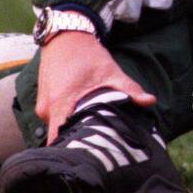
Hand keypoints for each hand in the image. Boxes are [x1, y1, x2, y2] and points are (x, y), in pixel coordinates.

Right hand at [36, 31, 155, 142]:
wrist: (64, 36)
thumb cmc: (86, 54)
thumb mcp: (110, 71)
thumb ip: (129, 89)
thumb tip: (150, 101)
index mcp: (60, 103)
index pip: (58, 140)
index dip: (71, 150)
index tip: (87, 157)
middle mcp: (46, 109)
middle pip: (61, 135)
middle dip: (79, 139)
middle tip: (100, 142)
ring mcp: (42, 106)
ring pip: (59, 127)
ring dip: (74, 127)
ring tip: (93, 127)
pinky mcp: (44, 103)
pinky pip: (55, 119)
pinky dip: (68, 118)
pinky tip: (83, 115)